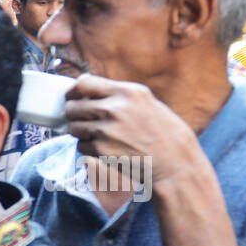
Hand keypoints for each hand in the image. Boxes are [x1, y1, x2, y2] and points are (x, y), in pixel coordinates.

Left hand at [63, 74, 207, 191]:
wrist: (173, 161)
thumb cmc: (162, 132)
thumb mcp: (145, 102)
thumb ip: (117, 95)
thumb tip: (86, 89)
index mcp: (127, 92)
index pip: (83, 83)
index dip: (72, 92)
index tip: (71, 97)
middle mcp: (114, 108)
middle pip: (72, 107)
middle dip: (74, 115)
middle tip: (82, 120)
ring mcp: (105, 130)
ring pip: (73, 128)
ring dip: (80, 133)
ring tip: (97, 136)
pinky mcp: (100, 150)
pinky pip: (81, 146)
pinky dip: (88, 148)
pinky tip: (105, 149)